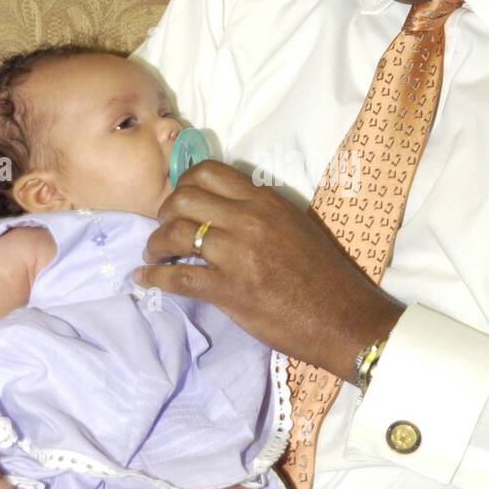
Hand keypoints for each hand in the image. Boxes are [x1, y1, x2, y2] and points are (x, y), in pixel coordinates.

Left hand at [133, 160, 404, 379]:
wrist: (344, 318)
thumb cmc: (324, 275)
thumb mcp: (294, 226)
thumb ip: (260, 214)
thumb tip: (224, 213)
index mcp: (266, 201)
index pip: (209, 171)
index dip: (183, 184)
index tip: (179, 203)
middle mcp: (249, 219)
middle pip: (183, 198)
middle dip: (164, 214)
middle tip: (163, 231)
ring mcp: (238, 253)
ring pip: (175, 233)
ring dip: (154, 244)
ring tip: (153, 256)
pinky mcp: (230, 289)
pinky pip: (178, 277)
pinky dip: (154, 277)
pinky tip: (144, 280)